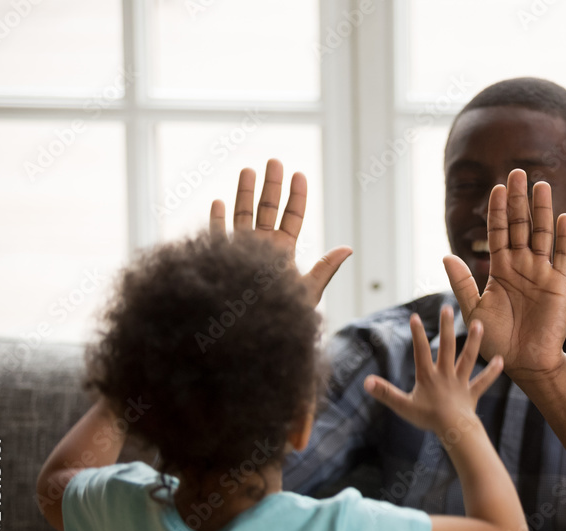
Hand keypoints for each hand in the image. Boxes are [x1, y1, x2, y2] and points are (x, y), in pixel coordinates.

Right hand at [209, 158, 351, 308]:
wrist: (250, 336)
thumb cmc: (283, 318)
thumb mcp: (307, 292)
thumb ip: (324, 269)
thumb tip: (348, 248)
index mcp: (283, 252)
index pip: (292, 217)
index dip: (296, 196)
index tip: (299, 174)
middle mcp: (262, 248)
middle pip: (267, 209)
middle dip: (271, 184)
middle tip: (275, 161)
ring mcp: (240, 252)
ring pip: (242, 216)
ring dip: (244, 193)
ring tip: (248, 169)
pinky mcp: (221, 261)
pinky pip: (217, 237)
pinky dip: (217, 220)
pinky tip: (219, 202)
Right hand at [363, 306, 502, 434]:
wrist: (454, 431)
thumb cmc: (427, 419)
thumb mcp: (403, 406)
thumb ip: (385, 392)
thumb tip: (366, 382)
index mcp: (428, 376)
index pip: (421, 351)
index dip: (417, 334)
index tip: (415, 316)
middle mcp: (446, 375)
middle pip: (447, 347)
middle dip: (446, 327)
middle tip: (448, 308)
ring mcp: (461, 383)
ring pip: (468, 358)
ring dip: (474, 341)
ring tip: (479, 324)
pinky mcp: (472, 393)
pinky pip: (483, 382)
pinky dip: (492, 372)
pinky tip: (500, 360)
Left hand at [443, 169, 565, 383]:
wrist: (523, 362)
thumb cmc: (495, 340)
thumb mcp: (474, 309)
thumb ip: (462, 283)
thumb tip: (445, 255)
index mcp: (500, 269)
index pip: (497, 232)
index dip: (498, 210)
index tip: (497, 187)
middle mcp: (521, 265)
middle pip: (520, 226)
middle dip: (519, 200)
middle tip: (518, 173)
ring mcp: (541, 273)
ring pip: (542, 234)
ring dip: (542, 210)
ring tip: (541, 185)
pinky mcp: (558, 284)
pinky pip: (563, 256)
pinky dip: (564, 238)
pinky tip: (562, 217)